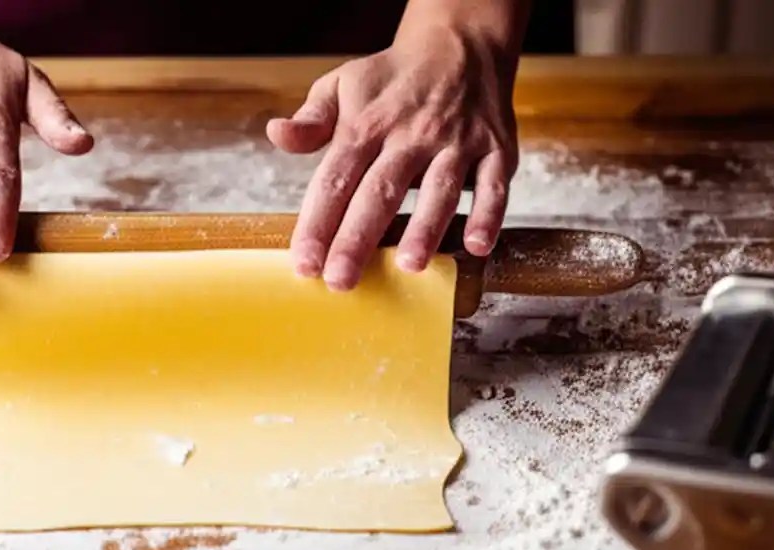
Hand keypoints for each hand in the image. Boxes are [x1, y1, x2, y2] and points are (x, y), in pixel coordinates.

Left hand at [267, 14, 521, 290]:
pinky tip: (476, 245)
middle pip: (380, 192)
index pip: (336, 178)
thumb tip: (277, 134)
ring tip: (409, 266)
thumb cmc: (392, 79)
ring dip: (425, 228)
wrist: (459, 44)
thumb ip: (311, 119)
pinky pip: (495, 185)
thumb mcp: (342, 85)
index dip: (318, 222)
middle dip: (358, 238)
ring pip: (439, 189)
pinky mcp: (495, 150)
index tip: (304, 262)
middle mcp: (410, 135)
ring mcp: (455, 143)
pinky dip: (489, 215)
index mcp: (367, 125)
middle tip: (340, 281)